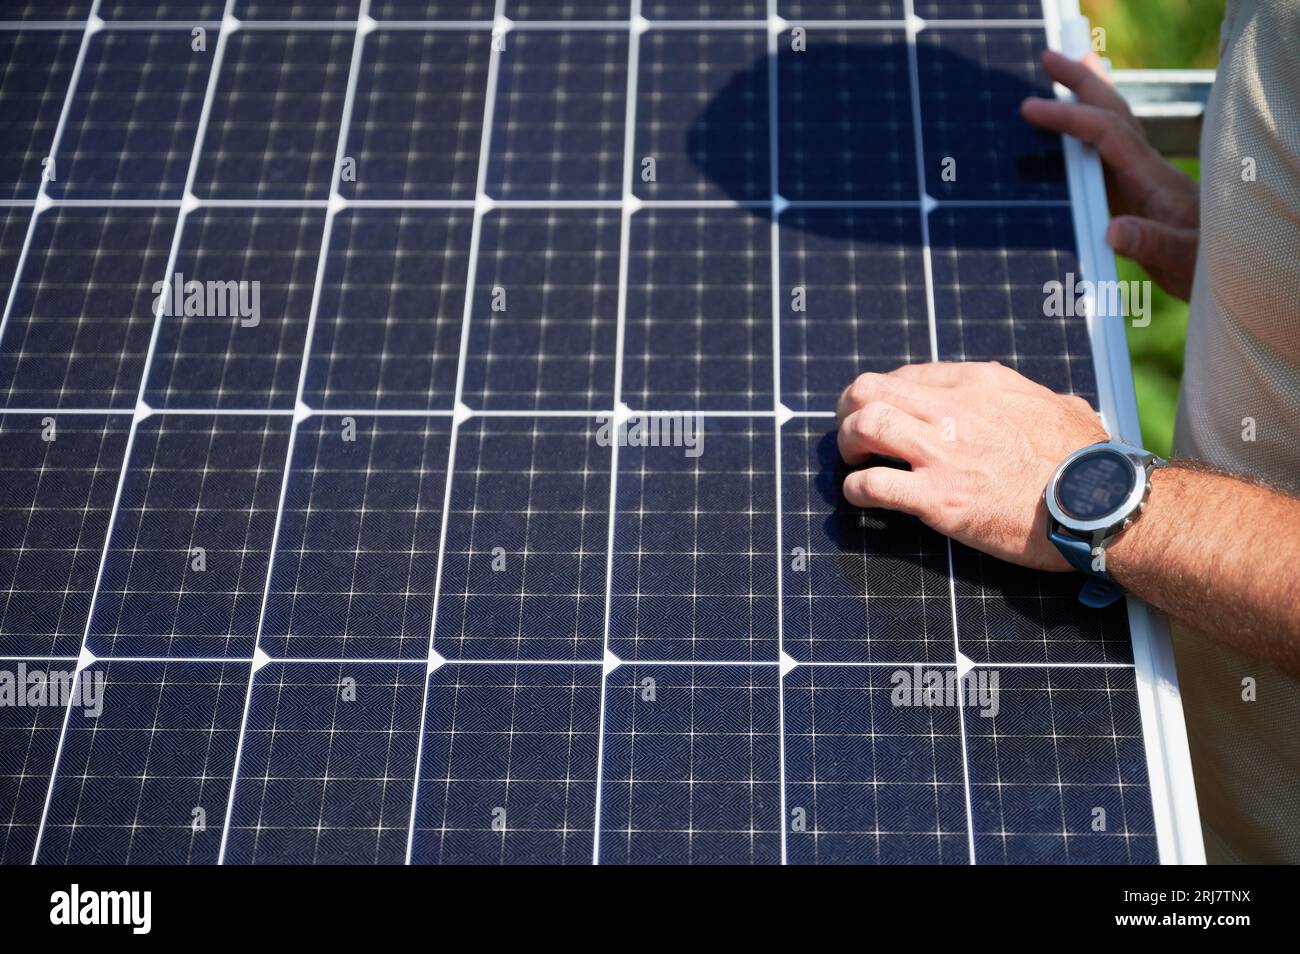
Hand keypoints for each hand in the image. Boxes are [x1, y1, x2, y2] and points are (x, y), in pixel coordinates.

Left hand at [836, 362, 1108, 570]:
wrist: (1101, 504)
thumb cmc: (1091, 463)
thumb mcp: (1067, 411)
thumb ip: (1048, 402)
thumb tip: (1061, 406)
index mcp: (981, 383)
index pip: (908, 374)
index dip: (887, 395)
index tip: (887, 415)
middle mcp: (954, 409)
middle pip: (869, 389)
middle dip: (850, 411)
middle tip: (854, 437)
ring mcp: (943, 452)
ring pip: (862, 426)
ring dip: (847, 446)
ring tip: (855, 463)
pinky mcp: (937, 498)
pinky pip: (872, 483)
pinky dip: (857, 490)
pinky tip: (863, 497)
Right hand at [1021, 50, 1199, 299]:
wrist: (1229, 269)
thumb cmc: (1207, 264)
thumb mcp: (1181, 259)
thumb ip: (1150, 242)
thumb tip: (1112, 230)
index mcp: (1152, 179)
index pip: (1107, 134)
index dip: (1070, 118)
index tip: (1032, 108)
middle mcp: (1146, 170)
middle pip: (1112, 113)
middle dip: (1082, 83)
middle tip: (1049, 58)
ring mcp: (1139, 180)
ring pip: (1109, 128)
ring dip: (1085, 100)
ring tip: (1061, 75)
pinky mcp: (1133, 195)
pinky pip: (1104, 154)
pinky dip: (1086, 133)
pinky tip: (1072, 133)